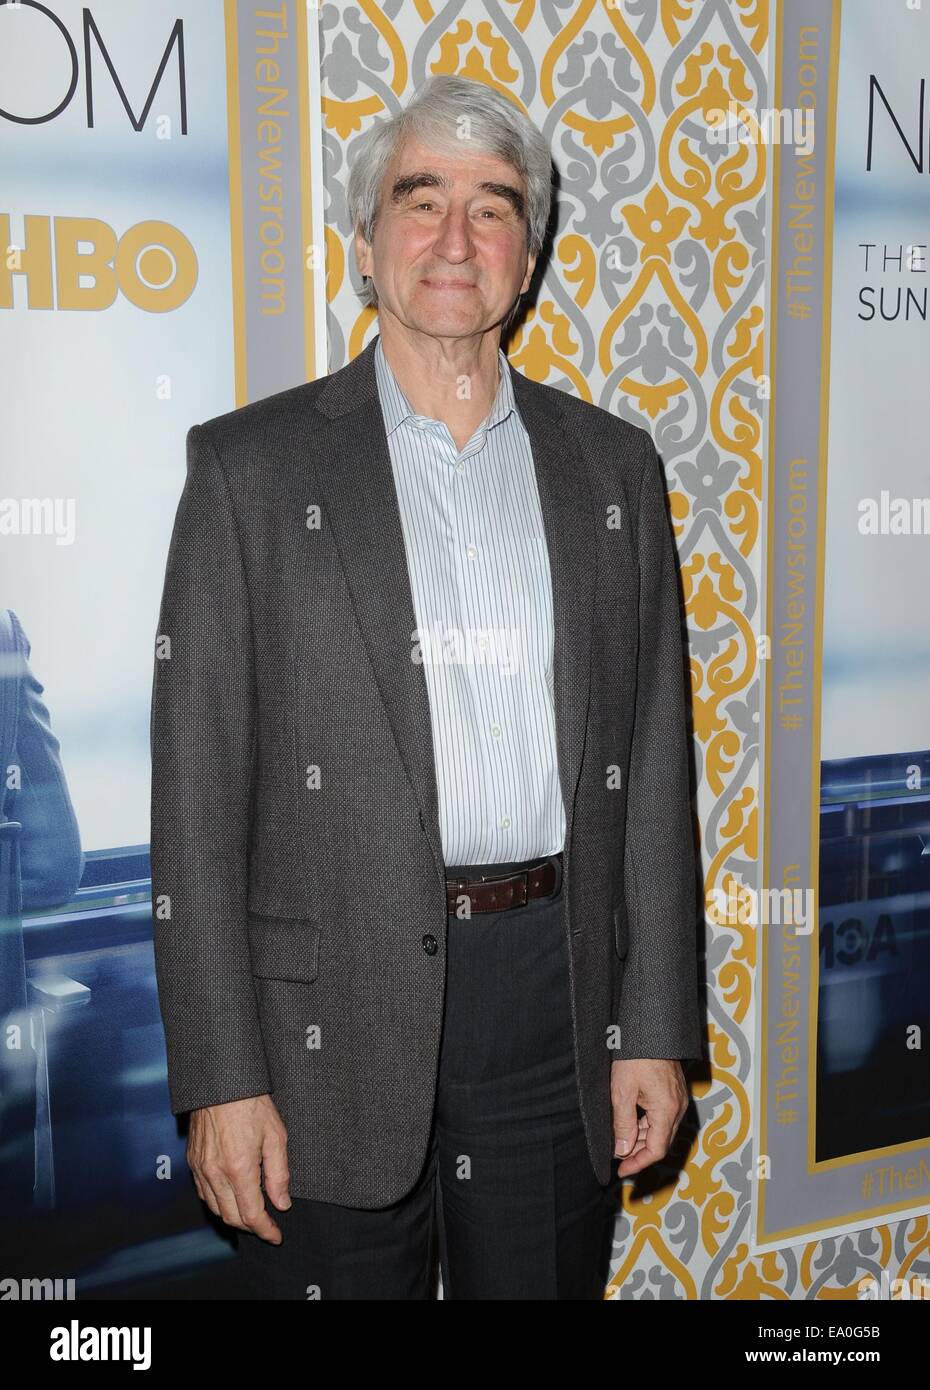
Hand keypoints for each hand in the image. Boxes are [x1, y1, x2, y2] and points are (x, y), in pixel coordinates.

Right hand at [187, 1094, 290, 1242]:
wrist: (220, 1082)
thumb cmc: (251, 1104)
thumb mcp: (275, 1136)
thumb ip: (279, 1174)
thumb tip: (281, 1202)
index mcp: (239, 1169)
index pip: (251, 1215)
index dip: (265, 1230)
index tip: (276, 1235)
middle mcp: (215, 1173)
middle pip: (231, 1218)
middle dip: (250, 1227)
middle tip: (267, 1225)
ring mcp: (200, 1168)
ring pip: (215, 1208)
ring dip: (233, 1216)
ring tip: (251, 1213)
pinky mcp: (192, 1161)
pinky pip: (203, 1193)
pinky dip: (218, 1202)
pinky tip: (230, 1196)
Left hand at [610, 1058, 688, 1177]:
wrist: (649, 1028)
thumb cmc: (635, 1056)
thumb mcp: (622, 1092)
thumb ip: (623, 1124)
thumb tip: (622, 1150)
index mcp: (667, 1110)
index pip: (656, 1149)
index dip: (638, 1163)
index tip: (622, 1169)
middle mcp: (677, 1107)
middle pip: (660, 1141)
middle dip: (638, 1152)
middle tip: (617, 1156)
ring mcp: (678, 1098)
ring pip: (661, 1129)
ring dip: (642, 1137)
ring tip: (620, 1140)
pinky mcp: (674, 1091)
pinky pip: (662, 1116)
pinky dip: (647, 1123)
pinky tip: (631, 1122)